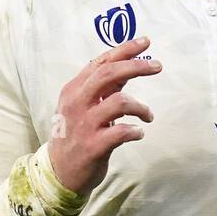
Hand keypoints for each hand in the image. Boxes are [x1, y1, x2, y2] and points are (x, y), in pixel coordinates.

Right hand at [47, 36, 159, 194]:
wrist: (59, 172)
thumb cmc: (75, 136)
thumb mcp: (83, 107)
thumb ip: (103, 88)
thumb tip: (128, 66)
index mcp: (74, 90)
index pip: (100, 63)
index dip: (124, 50)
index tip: (145, 42)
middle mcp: (77, 104)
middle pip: (108, 75)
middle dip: (136, 67)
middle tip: (157, 66)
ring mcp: (84, 125)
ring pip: (119, 102)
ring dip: (141, 107)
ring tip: (148, 116)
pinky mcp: (93, 146)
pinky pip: (121, 132)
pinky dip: (135, 131)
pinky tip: (138, 133)